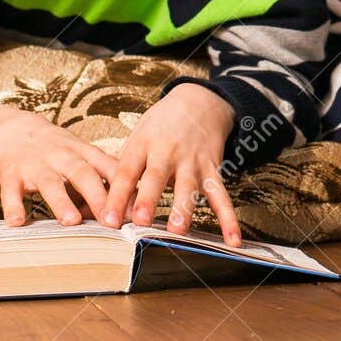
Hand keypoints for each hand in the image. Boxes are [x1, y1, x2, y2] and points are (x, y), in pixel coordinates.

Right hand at [0, 109, 119, 228]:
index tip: (136, 210)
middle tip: (110, 222)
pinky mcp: (11, 173)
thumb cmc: (59, 150)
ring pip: (50, 183)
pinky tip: (17, 222)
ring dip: (61, 202)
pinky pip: (11, 191)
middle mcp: (61, 156)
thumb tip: (129, 210)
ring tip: (71, 221)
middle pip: (82, 174)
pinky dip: (13, 206)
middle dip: (97, 197)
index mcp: (83, 152)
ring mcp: (36, 165)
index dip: (123, 187)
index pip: (108, 167)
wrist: (16, 130)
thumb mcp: (83, 156)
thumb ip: (102, 179)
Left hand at [99, 82, 242, 246]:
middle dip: (149, 199)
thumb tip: (108, 206)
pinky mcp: (212, 168)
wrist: (199, 102)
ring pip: (188, 186)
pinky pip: (221, 195)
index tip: (108, 220)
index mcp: (143, 144)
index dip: (117, 195)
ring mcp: (192, 160)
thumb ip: (126, 168)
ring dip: (183, 208)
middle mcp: (167, 151)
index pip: (127, 171)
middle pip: (156, 176)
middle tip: (141, 221)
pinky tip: (232, 239)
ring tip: (177, 229)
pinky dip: (229, 218)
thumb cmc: (161, 125)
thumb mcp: (138, 136)